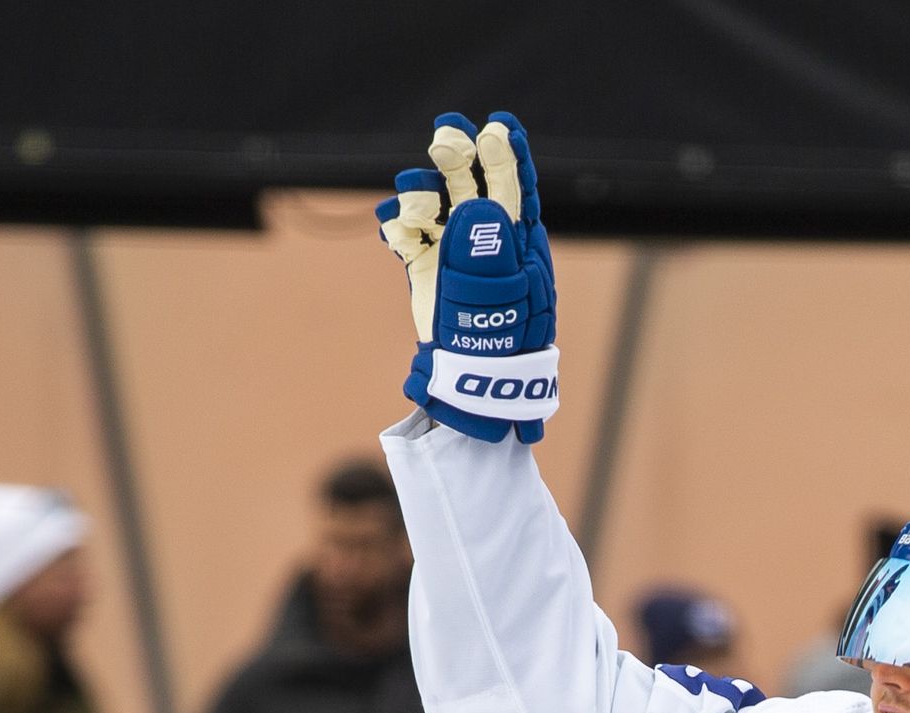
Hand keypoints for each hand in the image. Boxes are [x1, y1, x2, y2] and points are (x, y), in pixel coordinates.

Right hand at [375, 112, 560, 444]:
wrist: (471, 387)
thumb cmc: (500, 345)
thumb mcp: (501, 300)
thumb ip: (488, 254)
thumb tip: (477, 205)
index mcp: (518, 243)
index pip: (516, 190)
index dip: (508, 156)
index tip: (499, 127)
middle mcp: (485, 241)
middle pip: (473, 187)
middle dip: (460, 159)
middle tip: (446, 134)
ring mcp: (454, 253)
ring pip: (438, 207)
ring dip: (424, 189)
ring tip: (410, 186)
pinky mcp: (427, 270)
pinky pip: (411, 237)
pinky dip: (400, 223)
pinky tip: (391, 218)